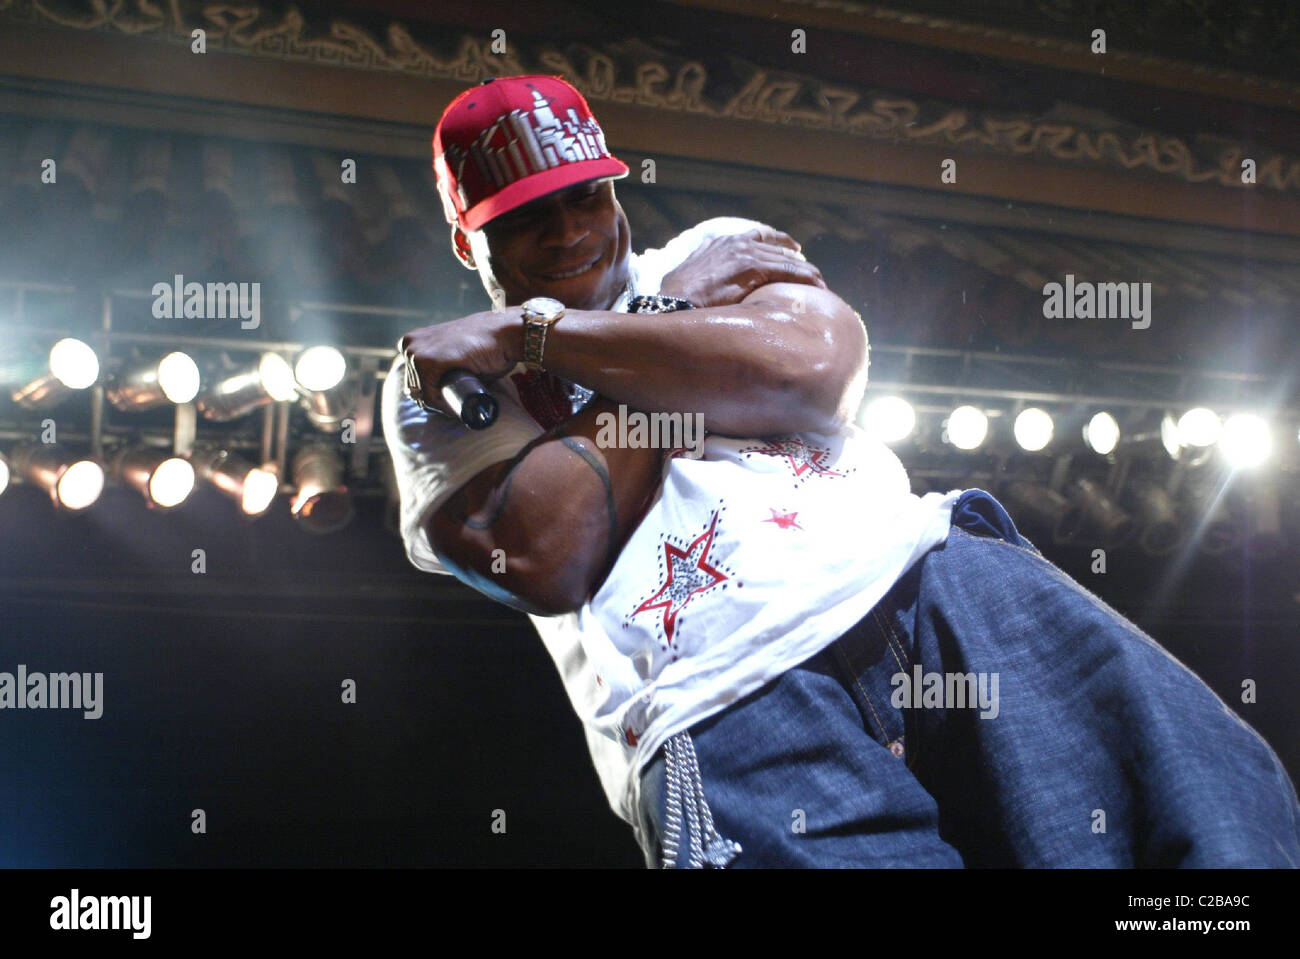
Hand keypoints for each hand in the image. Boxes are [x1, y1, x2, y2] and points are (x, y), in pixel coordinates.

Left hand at [399, 308, 520, 417]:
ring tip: (460, 405)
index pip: (413, 379)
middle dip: (434, 401)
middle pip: (414, 388)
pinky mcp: (426, 361)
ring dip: (439, 405)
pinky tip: (455, 408)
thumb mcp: (457, 351)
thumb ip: (445, 363)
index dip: (431, 396)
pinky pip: (429, 395)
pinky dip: (440, 406)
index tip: (451, 402)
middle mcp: (409, 344)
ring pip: (421, 394)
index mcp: (414, 340)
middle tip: (457, 406)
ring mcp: (415, 352)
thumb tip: (444, 387)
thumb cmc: (486, 343)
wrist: (503, 333)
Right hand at [659, 227, 826, 307]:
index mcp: (721, 242)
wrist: (671, 304)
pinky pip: (788, 272)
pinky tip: (818, 289)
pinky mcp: (752, 269)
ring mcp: (744, 253)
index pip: (758, 237)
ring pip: (786, 260)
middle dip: (796, 261)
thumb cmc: (676, 299)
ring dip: (805, 273)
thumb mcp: (690, 277)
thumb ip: (706, 272)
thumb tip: (709, 284)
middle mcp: (735, 242)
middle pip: (777, 248)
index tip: (792, 249)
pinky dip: (805, 280)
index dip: (778, 243)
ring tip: (820, 284)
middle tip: (812, 272)